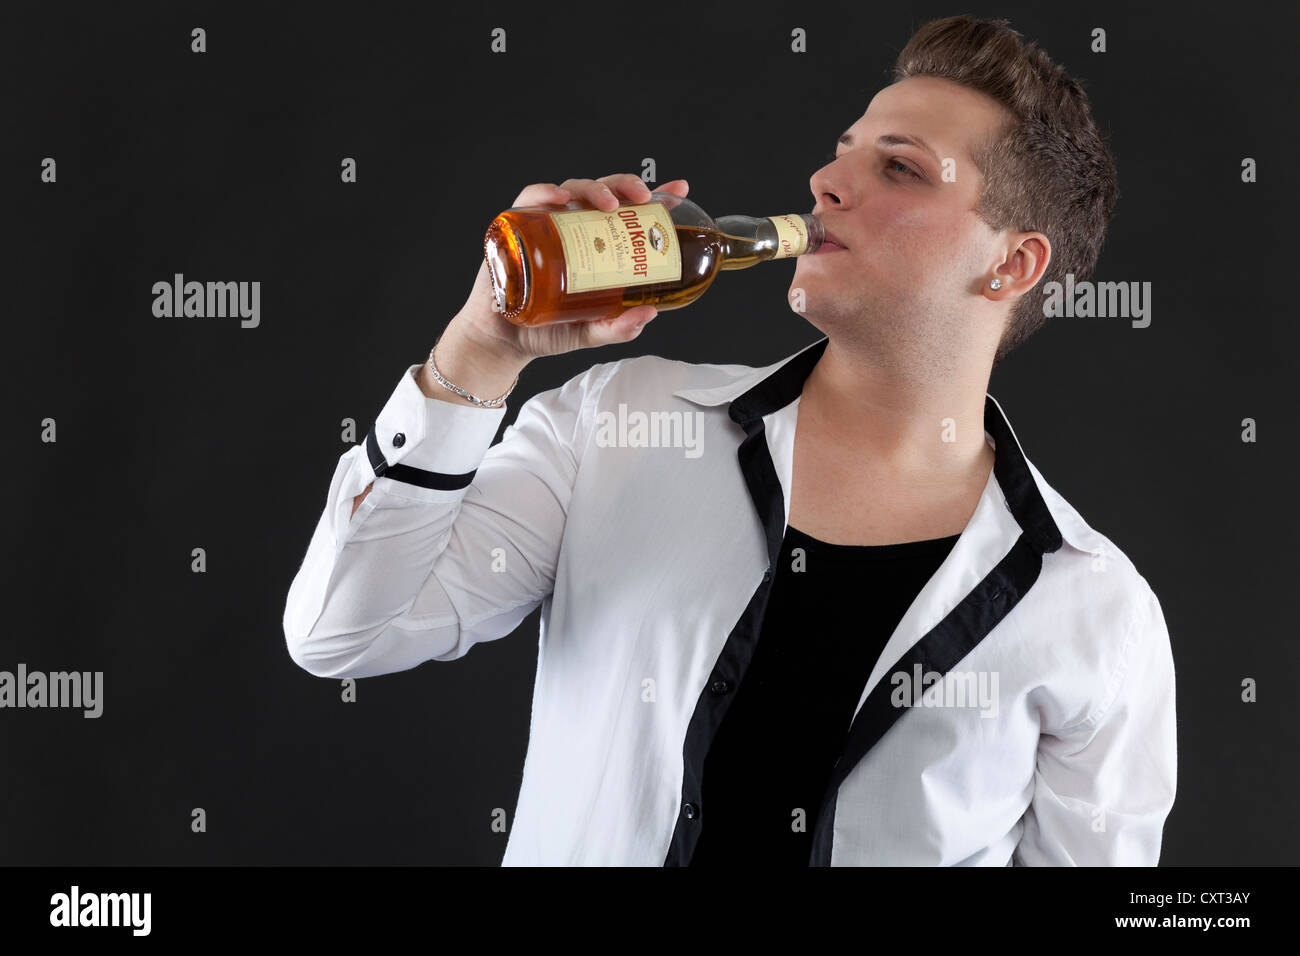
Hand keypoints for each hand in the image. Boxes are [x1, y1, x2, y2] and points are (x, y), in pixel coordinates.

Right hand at [452, 174, 689, 362]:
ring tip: (609, 204)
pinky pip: (529, 198)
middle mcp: (573, 229)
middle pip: (601, 192)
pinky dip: (544, 193)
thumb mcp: (592, 331)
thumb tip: (650, 313)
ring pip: (571, 189)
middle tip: (643, 198)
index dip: (655, 197)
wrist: (504, 343)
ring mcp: (544, 224)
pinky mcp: (515, 226)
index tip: (678, 190)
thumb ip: (619, 326)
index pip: (627, 213)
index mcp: (595, 245)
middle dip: (625, 186)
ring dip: (593, 188)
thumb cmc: (546, 330)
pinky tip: (560, 200)